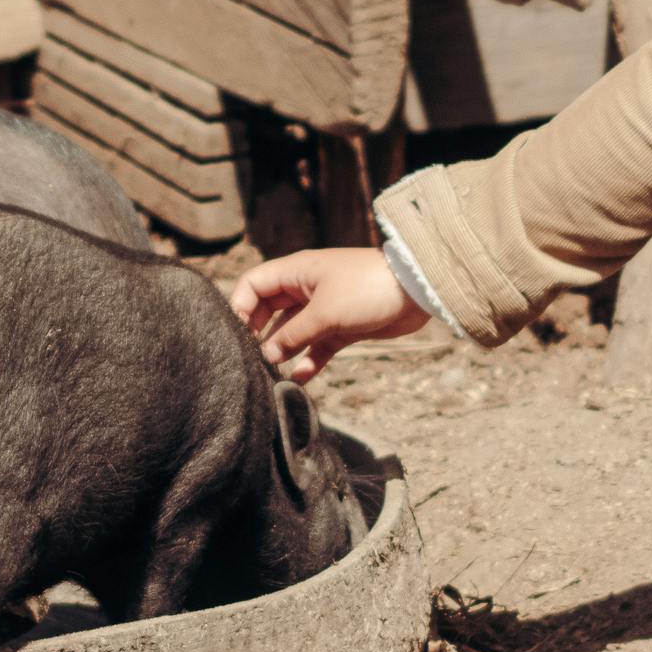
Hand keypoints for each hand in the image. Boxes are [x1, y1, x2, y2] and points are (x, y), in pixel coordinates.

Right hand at [227, 248, 427, 381]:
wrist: (417, 292)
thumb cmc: (367, 290)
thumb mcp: (324, 313)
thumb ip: (292, 336)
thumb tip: (266, 355)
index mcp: (296, 272)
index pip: (253, 284)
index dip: (239, 306)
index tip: (234, 334)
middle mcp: (305, 288)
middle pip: (268, 310)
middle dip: (257, 333)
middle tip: (250, 358)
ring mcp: (323, 308)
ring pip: (292, 331)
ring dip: (282, 351)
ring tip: (270, 373)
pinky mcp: (341, 327)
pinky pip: (316, 346)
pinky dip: (307, 360)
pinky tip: (299, 379)